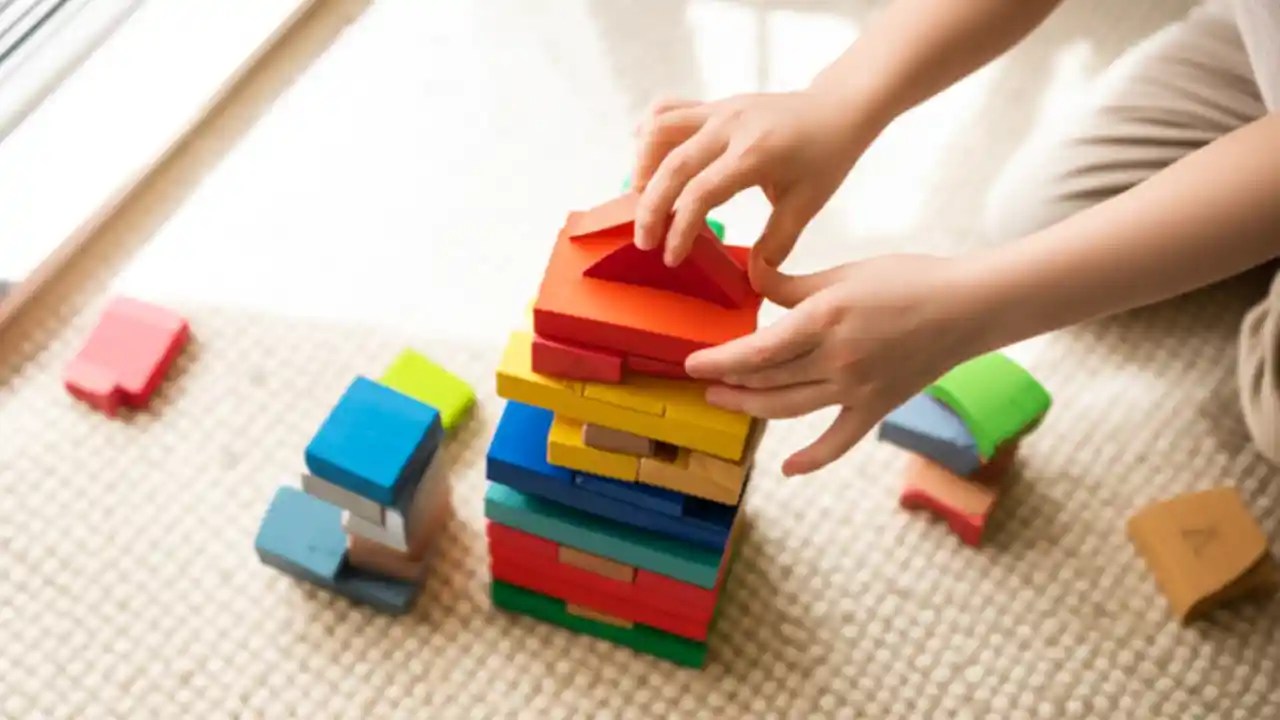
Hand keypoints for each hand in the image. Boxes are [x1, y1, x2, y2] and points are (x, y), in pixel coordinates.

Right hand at [631, 91, 877, 268]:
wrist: (837, 109)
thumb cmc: (826, 156)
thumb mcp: (808, 204)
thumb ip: (778, 242)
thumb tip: (753, 278)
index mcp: (755, 153)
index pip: (701, 193)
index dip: (680, 229)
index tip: (672, 258)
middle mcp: (730, 126)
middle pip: (672, 165)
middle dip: (650, 208)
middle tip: (643, 241)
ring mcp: (719, 109)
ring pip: (660, 130)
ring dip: (642, 167)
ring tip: (640, 200)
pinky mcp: (714, 104)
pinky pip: (669, 110)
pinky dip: (650, 134)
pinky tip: (647, 160)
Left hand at [685, 255, 985, 475]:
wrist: (966, 308)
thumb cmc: (906, 280)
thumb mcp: (841, 275)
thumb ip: (791, 285)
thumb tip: (750, 278)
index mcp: (824, 320)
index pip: (757, 352)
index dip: (719, 361)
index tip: (693, 363)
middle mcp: (836, 360)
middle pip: (766, 381)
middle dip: (727, 383)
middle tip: (702, 381)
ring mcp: (856, 389)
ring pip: (789, 408)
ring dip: (750, 409)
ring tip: (723, 402)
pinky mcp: (875, 408)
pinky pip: (838, 441)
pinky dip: (812, 458)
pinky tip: (787, 467)